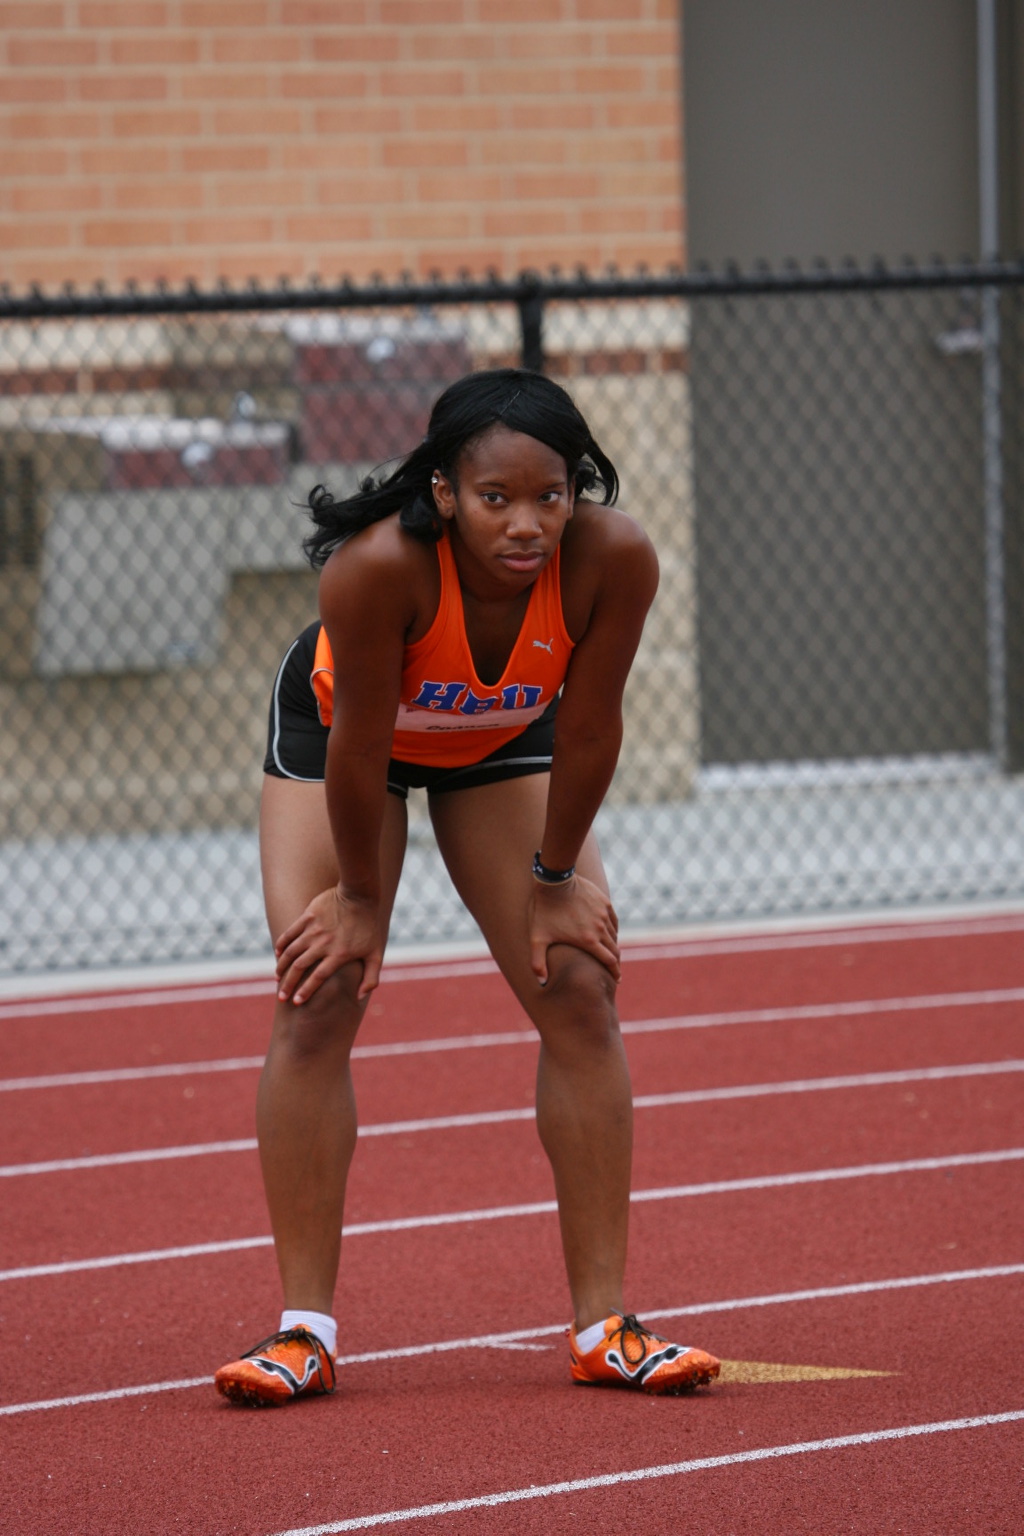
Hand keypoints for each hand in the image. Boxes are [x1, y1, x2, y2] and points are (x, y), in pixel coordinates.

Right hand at [274, 887, 382, 1005]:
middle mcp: (323, 944)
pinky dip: (281, 945)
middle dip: (288, 984)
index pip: (318, 977)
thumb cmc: (369, 925)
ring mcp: (314, 930)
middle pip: (300, 967)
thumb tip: (361, 997)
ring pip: (291, 952)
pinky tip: (278, 954)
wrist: (360, 894)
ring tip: (278, 978)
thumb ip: (371, 977)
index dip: (306, 991)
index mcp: (339, 955)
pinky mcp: (307, 917)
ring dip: (282, 967)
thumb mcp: (376, 953)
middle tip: (281, 997)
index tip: (296, 1002)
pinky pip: (289, 934)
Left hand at [528, 874, 620, 985]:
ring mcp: (604, 915)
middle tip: (615, 969)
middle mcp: (600, 929)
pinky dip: (614, 930)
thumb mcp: (537, 938)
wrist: (555, 882)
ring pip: (614, 935)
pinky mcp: (604, 902)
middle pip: (615, 950)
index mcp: (588, 941)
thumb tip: (541, 983)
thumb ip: (537, 962)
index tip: (617, 980)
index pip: (609, 961)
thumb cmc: (545, 911)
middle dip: (616, 962)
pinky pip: (614, 921)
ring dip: (614, 946)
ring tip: (610, 952)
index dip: (615, 972)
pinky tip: (610, 933)